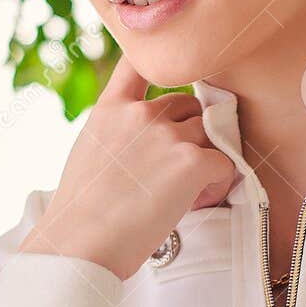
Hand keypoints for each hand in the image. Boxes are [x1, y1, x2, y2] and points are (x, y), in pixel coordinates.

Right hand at [18, 54, 237, 279]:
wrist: (80, 243)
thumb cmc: (80, 212)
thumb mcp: (89, 152)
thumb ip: (117, 132)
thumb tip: (144, 143)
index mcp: (111, 109)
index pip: (140, 63)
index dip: (162, 66)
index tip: (175, 73)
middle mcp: (140, 114)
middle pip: (189, 105)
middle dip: (192, 130)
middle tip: (182, 166)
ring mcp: (167, 136)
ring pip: (211, 133)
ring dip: (208, 157)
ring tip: (193, 188)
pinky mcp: (191, 162)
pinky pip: (226, 163)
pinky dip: (220, 182)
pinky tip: (200, 200)